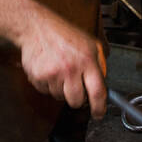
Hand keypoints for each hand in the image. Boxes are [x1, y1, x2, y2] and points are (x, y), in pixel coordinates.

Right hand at [16, 1, 106, 117]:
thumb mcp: (91, 44)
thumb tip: (104, 86)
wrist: (37, 28)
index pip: (97, 92)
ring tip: (60, 71)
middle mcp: (70, 68)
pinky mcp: (38, 77)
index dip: (99, 107)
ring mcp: (53, 74)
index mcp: (87, 60)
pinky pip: (46, 92)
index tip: (98, 113)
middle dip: (78, 100)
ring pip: (60, 97)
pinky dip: (49, 85)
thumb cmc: (65, 35)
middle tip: (76, 89)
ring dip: (62, 90)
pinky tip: (49, 70)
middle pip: (77, 101)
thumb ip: (100, 64)